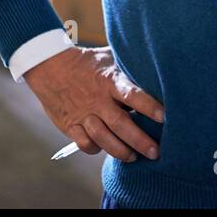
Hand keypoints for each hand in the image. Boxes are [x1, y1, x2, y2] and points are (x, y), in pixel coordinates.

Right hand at [23, 45, 163, 162]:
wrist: (50, 66)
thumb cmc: (88, 62)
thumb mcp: (110, 58)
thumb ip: (129, 65)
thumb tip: (155, 65)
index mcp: (110, 80)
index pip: (133, 95)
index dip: (149, 106)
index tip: (165, 117)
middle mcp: (97, 99)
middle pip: (120, 124)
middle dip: (139, 141)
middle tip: (155, 152)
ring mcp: (83, 114)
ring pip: (102, 138)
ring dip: (120, 151)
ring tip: (134, 158)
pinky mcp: (70, 125)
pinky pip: (84, 143)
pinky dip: (96, 149)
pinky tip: (105, 149)